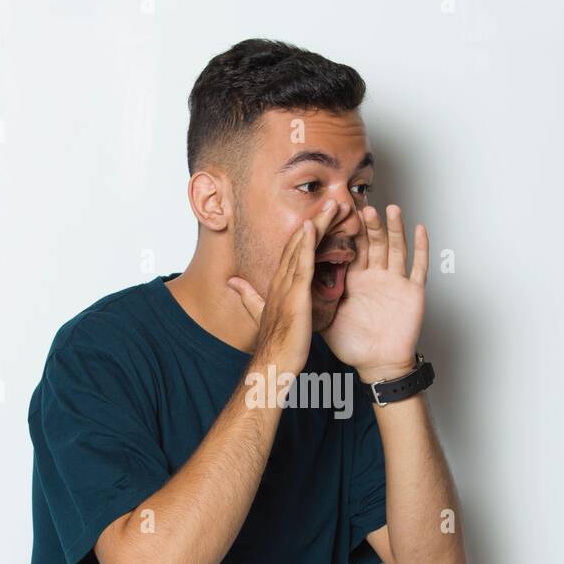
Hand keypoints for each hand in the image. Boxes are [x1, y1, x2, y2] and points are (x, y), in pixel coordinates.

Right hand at [227, 199, 348, 376]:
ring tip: (331, 205)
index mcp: (277, 283)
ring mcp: (287, 286)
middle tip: (331, 201)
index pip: (293, 251)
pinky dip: (306, 246)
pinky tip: (313, 228)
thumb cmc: (273, 343)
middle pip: (298, 243)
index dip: (305, 231)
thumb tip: (232, 282)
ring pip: (302, 248)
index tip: (319, 215)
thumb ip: (247, 296)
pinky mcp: (295, 296)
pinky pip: (302, 265)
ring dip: (316, 225)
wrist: (273, 363)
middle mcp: (280, 280)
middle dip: (315, 220)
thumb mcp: (260, 313)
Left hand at [320, 203, 427, 382]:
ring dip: (393, 228)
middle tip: (360, 206)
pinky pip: (419, 266)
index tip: (337, 213)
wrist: (377, 364)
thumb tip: (280, 289)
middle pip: (373, 243)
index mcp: (355, 280)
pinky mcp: (412, 291)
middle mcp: (375, 276)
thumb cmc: (354, 345)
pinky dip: (421, 248)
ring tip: (388, 209)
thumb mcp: (323, 320)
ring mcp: (395, 282)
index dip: (345, 232)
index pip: (350, 249)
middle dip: (368, 225)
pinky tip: (419, 229)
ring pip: (395, 247)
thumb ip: (305, 301)